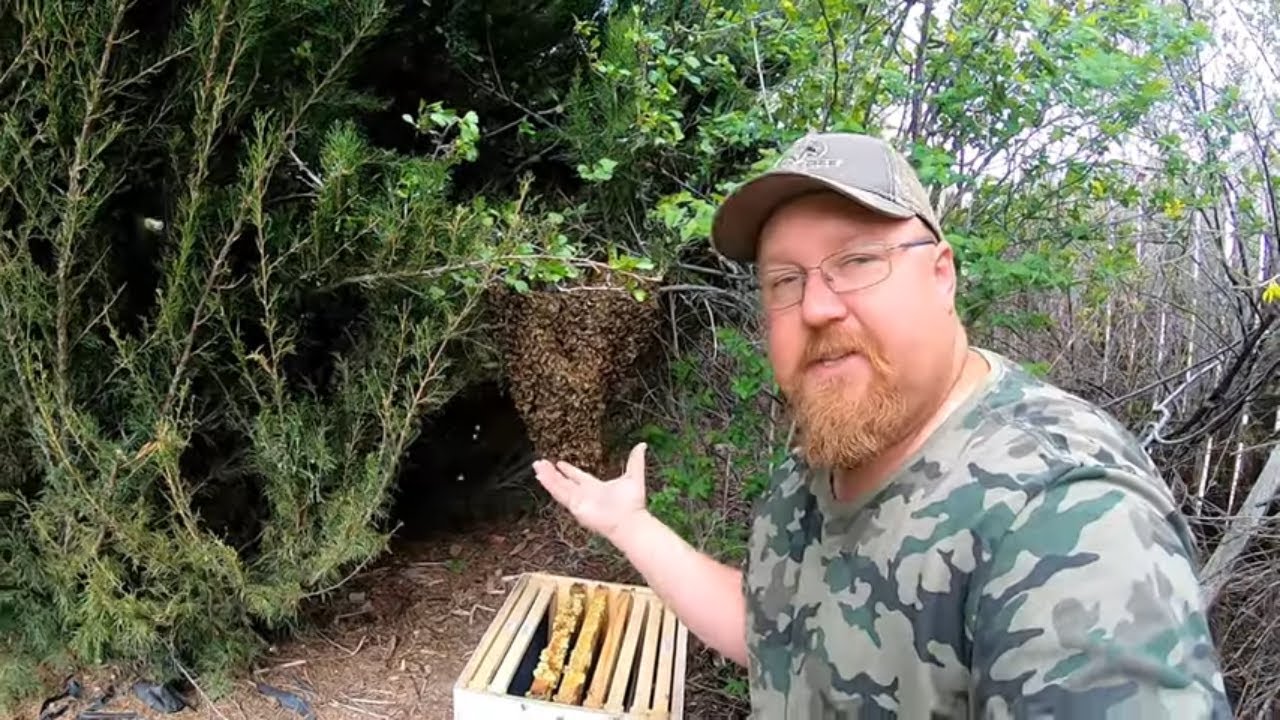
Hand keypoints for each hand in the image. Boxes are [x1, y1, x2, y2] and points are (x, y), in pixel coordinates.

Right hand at [532, 442, 648, 542]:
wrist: (630, 520)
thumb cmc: (633, 504)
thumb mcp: (634, 476)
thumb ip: (635, 460)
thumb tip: (642, 445)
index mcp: (595, 487)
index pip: (578, 477)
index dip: (568, 470)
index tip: (560, 463)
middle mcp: (584, 494)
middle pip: (564, 481)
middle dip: (551, 473)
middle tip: (540, 463)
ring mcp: (578, 501)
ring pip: (558, 487)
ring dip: (547, 477)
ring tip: (537, 466)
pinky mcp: (575, 506)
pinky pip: (560, 493)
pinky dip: (550, 485)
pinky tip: (541, 477)